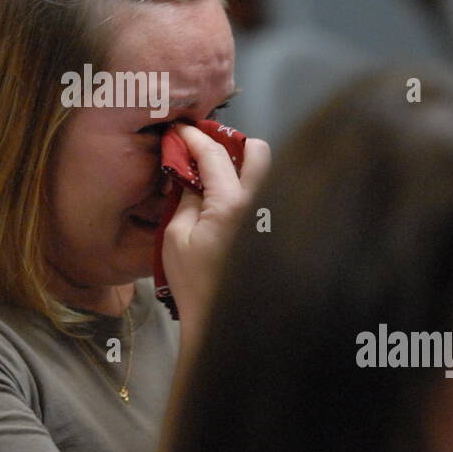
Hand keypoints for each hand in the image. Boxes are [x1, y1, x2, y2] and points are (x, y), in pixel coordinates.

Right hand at [161, 122, 269, 343]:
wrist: (224, 320)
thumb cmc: (194, 283)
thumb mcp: (176, 236)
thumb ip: (186, 197)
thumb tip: (191, 173)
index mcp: (230, 204)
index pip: (214, 154)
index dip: (193, 138)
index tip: (180, 130)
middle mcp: (259, 204)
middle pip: (258, 151)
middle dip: (232, 144)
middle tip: (208, 153)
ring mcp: (272, 217)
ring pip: (267, 173)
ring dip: (243, 167)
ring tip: (218, 179)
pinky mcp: (275, 230)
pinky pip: (267, 196)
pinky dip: (249, 189)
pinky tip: (230, 203)